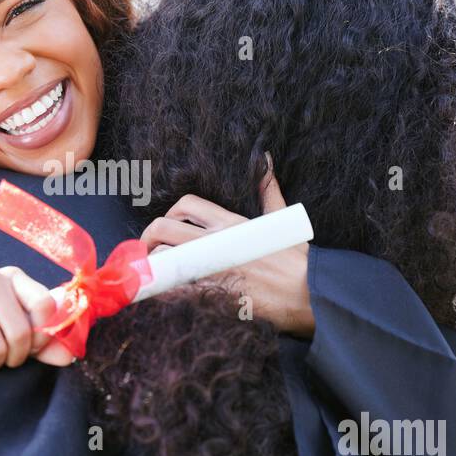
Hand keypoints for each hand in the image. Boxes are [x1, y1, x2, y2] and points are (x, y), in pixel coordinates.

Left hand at [140, 153, 314, 336]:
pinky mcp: (214, 295)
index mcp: (230, 223)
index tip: (164, 229)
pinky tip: (158, 295)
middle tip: (145, 253)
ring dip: (152, 267)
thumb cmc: (297, 261)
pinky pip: (175, 291)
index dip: (168, 214)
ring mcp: (213, 268)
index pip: (186, 205)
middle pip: (164, 228)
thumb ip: (269, 191)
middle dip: (146, 239)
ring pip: (164, 259)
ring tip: (151, 276)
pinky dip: (162, 293)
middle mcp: (217, 242)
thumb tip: (266, 159)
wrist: (311, 294)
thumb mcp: (282, 219)